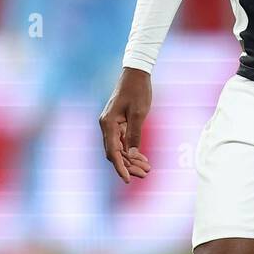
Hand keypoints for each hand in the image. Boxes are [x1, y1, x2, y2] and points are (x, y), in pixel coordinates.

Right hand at [99, 67, 152, 184]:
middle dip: (129, 166)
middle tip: (145, 174)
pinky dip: (131, 150)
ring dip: (132, 159)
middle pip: (115, 153)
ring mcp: (111, 125)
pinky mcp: (118, 123)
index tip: (129, 180)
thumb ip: (135, 135)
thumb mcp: (139, 113)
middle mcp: (106, 126)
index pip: (112, 152)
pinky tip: (142, 158)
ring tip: (147, 169)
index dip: (120, 167)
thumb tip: (132, 155)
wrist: (136, 74)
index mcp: (108, 124)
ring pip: (119, 148)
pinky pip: (122, 141)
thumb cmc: (138, 91)